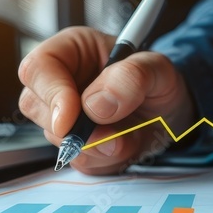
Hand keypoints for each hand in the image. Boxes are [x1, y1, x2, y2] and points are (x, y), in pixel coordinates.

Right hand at [18, 26, 196, 174]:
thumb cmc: (161, 83)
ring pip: (56, 139)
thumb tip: (95, 105)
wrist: (176, 114)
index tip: (72, 118)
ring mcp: (65, 116)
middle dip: (75, 129)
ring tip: (129, 137)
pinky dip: (104, 161)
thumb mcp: (159, 70)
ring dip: (95, 148)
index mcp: (73, 51)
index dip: (51, 94)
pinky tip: (125, 146)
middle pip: (36, 106)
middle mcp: (61, 82)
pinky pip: (78, 161)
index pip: (39, 68)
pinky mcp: (76, 145)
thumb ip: (132, 77)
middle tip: (114, 137)